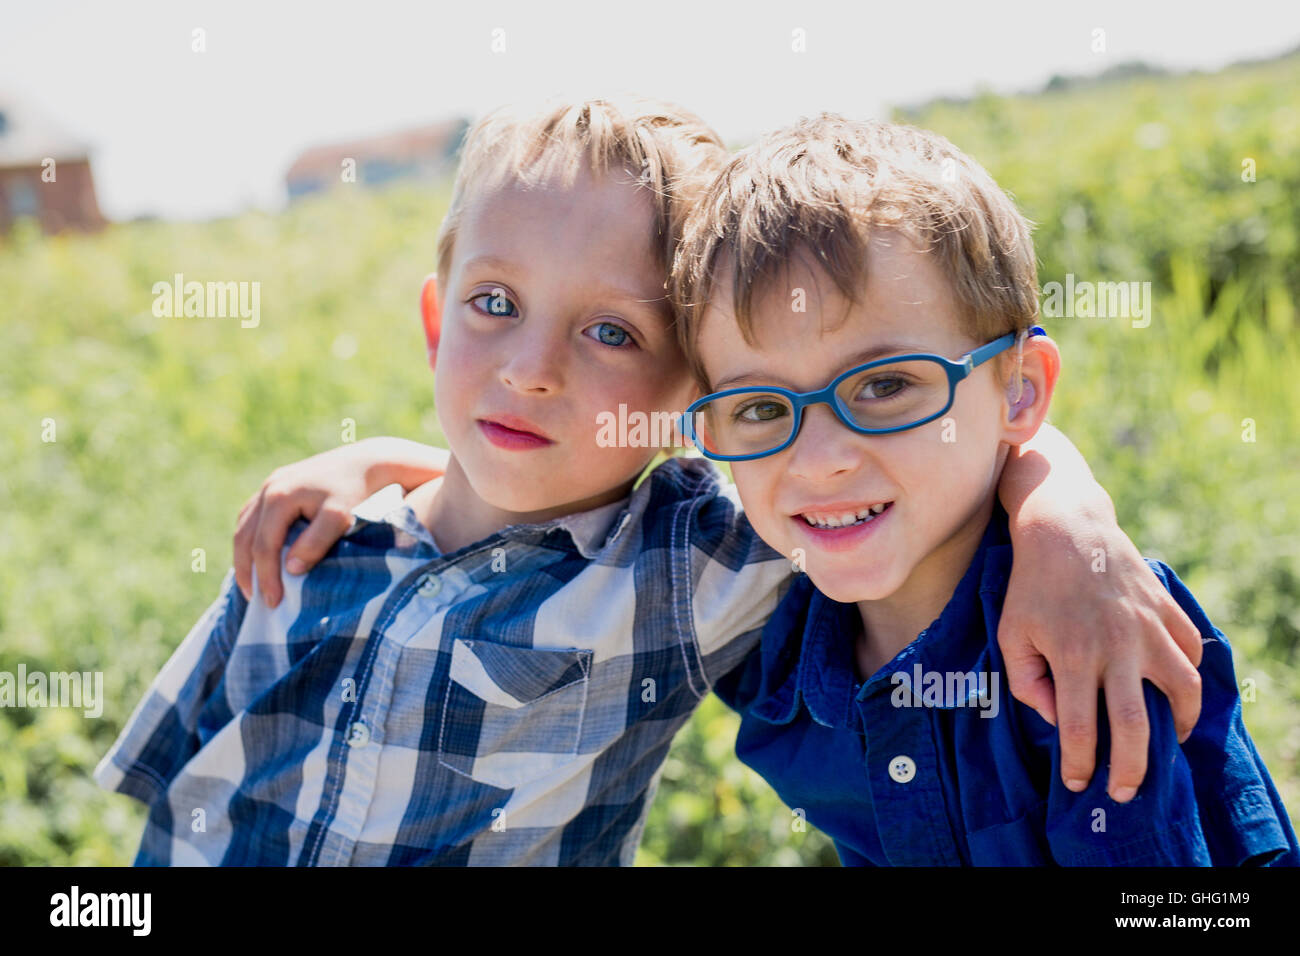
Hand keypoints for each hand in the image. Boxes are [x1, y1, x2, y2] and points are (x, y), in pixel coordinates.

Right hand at [233, 437, 448, 606]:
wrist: (368, 461)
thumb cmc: (357, 492)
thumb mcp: (340, 518)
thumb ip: (316, 542)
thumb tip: (290, 569)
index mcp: (280, 497)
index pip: (263, 546)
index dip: (266, 577)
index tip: (274, 603)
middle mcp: (269, 488)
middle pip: (245, 537)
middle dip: (248, 571)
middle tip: (256, 600)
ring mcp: (270, 485)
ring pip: (244, 526)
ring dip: (245, 556)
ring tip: (254, 584)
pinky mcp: (276, 485)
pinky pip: (252, 517)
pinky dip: (251, 539)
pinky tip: (259, 556)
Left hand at [999, 502, 1203, 802]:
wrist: (1065, 529)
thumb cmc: (1030, 588)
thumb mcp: (1011, 635)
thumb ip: (1026, 683)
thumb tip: (1055, 720)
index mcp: (1072, 656)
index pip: (1080, 729)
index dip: (1081, 765)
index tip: (1079, 784)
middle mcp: (1116, 646)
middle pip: (1134, 725)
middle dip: (1131, 769)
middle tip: (1125, 791)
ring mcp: (1147, 627)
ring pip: (1182, 690)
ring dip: (1179, 725)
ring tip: (1168, 742)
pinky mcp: (1165, 609)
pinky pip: (1192, 652)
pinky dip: (1191, 678)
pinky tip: (1177, 693)